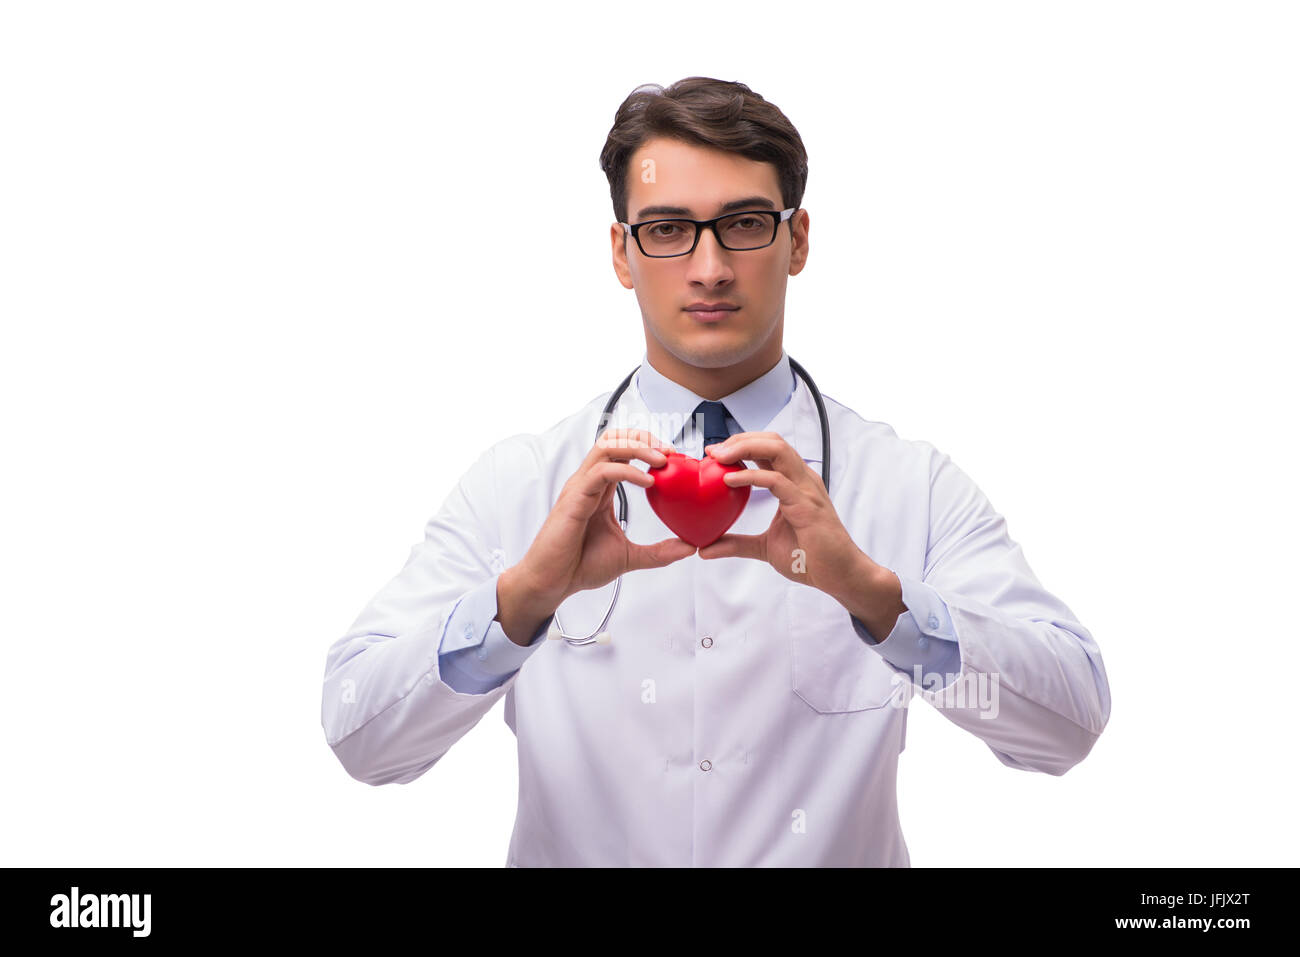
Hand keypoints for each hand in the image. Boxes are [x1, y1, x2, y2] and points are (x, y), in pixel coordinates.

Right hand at [510, 428, 697, 611]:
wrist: (553, 583)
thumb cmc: (580, 566)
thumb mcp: (630, 556)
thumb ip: (659, 552)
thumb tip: (689, 548)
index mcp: (600, 490)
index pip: (622, 452)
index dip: (649, 447)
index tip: (675, 458)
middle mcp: (589, 483)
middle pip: (614, 440)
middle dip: (644, 438)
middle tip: (670, 452)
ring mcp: (580, 488)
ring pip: (607, 447)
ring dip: (638, 447)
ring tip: (662, 459)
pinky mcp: (575, 499)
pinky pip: (602, 472)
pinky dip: (628, 471)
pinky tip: (648, 482)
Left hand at [697, 431, 882, 602]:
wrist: (839, 575)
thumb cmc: (810, 558)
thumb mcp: (763, 548)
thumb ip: (736, 544)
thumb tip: (705, 549)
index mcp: (794, 483)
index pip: (768, 449)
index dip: (741, 444)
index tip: (714, 452)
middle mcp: (802, 479)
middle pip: (772, 441)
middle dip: (740, 439)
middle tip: (713, 450)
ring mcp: (806, 489)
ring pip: (778, 450)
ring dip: (745, 447)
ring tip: (719, 456)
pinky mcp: (806, 505)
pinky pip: (777, 480)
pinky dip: (751, 475)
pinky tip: (730, 480)